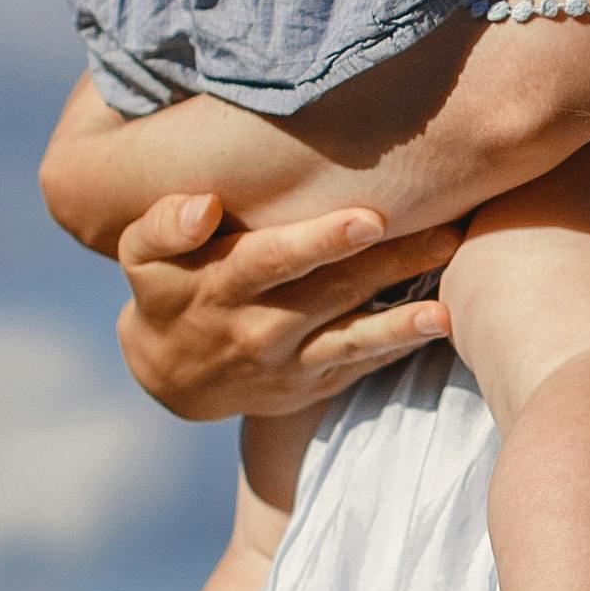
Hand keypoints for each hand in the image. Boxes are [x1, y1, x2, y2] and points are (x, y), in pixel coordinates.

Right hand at [112, 184, 458, 422]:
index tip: (368, 220)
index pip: (274, 260)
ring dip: (404, 323)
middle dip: (390, 265)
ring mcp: (290, 362)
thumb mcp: (142, 255)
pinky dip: (398, 347)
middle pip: (331, 293)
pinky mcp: (313, 384)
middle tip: (445, 236)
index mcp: (222, 284)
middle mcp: (259, 327)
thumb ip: (166, 225)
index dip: (320, 241)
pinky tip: (439, 327)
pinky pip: (359, 365)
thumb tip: (202, 206)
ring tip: (447, 309)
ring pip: (353, 339)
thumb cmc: (167, 289)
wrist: (170, 373)